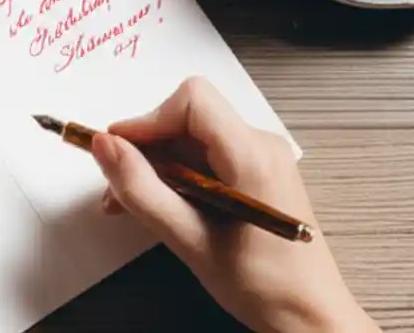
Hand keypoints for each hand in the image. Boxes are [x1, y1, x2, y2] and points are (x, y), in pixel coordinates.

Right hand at [91, 77, 380, 332]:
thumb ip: (142, 190)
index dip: (147, 121)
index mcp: (253, 155)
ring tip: (130, 205)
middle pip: (187, 120)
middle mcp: (261, 145)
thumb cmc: (264, 285)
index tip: (115, 151)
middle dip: (145, 149)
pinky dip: (176, 178)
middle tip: (116, 189)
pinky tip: (160, 207)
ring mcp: (261, 158)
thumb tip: (104, 146)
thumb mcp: (190, 240)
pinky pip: (206, 159)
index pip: (192, 101)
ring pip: (191, 140)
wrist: (309, 316)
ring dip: (156, 167)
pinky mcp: (256, 174)